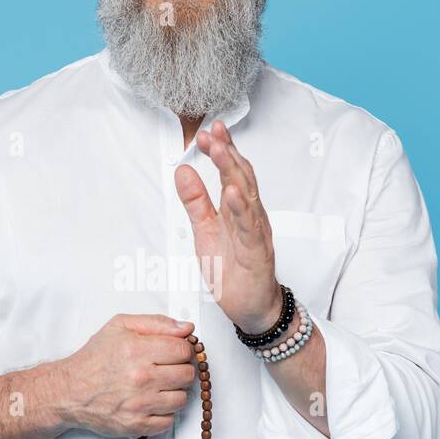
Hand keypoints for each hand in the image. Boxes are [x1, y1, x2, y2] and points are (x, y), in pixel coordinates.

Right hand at [64, 313, 197, 437]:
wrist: (69, 391)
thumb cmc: (94, 359)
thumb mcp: (120, 326)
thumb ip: (156, 323)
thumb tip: (186, 328)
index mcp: (137, 350)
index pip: (184, 349)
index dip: (183, 349)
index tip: (174, 352)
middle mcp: (140, 377)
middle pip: (187, 374)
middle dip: (180, 369)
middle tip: (167, 369)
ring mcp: (139, 404)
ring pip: (182, 399)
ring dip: (174, 392)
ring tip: (158, 387)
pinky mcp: (136, 425)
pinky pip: (169, 421)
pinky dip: (164, 413)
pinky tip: (151, 403)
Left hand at [174, 119, 282, 333]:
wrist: (252, 308)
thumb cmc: (233, 270)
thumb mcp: (205, 231)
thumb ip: (195, 201)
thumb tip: (182, 171)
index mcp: (238, 210)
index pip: (231, 173)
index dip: (222, 150)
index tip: (209, 130)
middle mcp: (251, 217)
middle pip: (240, 177)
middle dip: (227, 152)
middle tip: (213, 132)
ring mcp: (256, 234)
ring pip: (247, 197)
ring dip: (233, 172)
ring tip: (220, 151)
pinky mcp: (257, 254)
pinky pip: (249, 229)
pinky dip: (240, 210)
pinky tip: (232, 194)